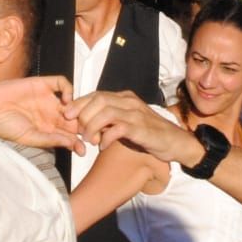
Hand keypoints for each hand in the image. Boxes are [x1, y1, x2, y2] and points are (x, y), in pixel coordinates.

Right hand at [0, 76, 82, 152]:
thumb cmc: (4, 126)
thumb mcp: (30, 138)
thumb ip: (52, 140)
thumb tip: (73, 145)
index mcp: (48, 128)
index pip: (70, 134)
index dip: (79, 140)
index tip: (85, 149)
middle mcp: (50, 113)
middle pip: (75, 117)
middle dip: (83, 124)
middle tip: (86, 131)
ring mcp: (48, 98)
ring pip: (72, 100)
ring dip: (77, 107)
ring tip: (71, 117)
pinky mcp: (42, 84)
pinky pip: (62, 82)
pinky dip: (68, 89)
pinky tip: (65, 100)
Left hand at [70, 90, 198, 164]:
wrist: (175, 141)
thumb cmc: (148, 133)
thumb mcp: (126, 121)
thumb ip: (110, 119)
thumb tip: (86, 123)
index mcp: (124, 98)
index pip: (96, 94)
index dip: (79, 103)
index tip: (67, 115)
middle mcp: (129, 102)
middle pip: (98, 100)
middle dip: (83, 115)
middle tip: (79, 132)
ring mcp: (136, 114)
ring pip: (105, 112)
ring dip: (92, 127)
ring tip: (89, 140)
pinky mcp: (141, 128)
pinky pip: (118, 129)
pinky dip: (106, 138)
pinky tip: (103, 146)